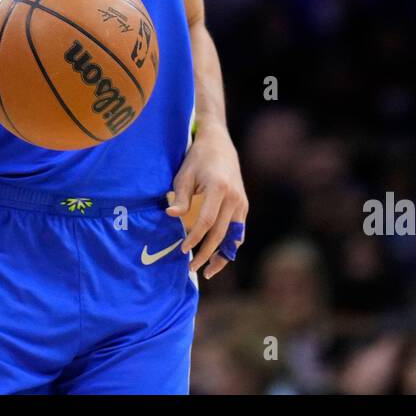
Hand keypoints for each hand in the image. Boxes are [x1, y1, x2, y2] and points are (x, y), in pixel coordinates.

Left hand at [165, 122, 246, 278]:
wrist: (219, 144)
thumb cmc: (197, 159)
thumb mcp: (184, 175)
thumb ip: (180, 198)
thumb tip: (171, 217)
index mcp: (218, 188)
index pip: (207, 221)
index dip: (195, 238)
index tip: (183, 250)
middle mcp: (234, 197)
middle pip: (221, 232)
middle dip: (206, 253)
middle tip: (191, 267)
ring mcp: (242, 202)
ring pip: (234, 236)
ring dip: (223, 255)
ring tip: (208, 270)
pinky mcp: (244, 205)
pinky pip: (239, 231)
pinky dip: (230, 246)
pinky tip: (219, 257)